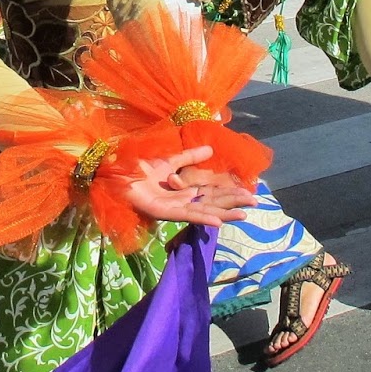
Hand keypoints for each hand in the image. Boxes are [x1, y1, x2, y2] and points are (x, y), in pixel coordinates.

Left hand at [123, 145, 258, 227]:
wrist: (115, 172)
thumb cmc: (138, 167)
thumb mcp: (169, 160)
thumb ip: (189, 157)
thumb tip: (211, 150)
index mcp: (183, 190)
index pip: (212, 192)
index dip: (230, 192)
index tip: (249, 191)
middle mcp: (181, 201)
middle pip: (212, 202)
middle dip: (233, 203)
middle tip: (255, 203)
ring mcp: (173, 208)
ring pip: (203, 211)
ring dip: (224, 213)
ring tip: (243, 215)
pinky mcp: (163, 212)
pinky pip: (186, 216)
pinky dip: (202, 218)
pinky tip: (217, 221)